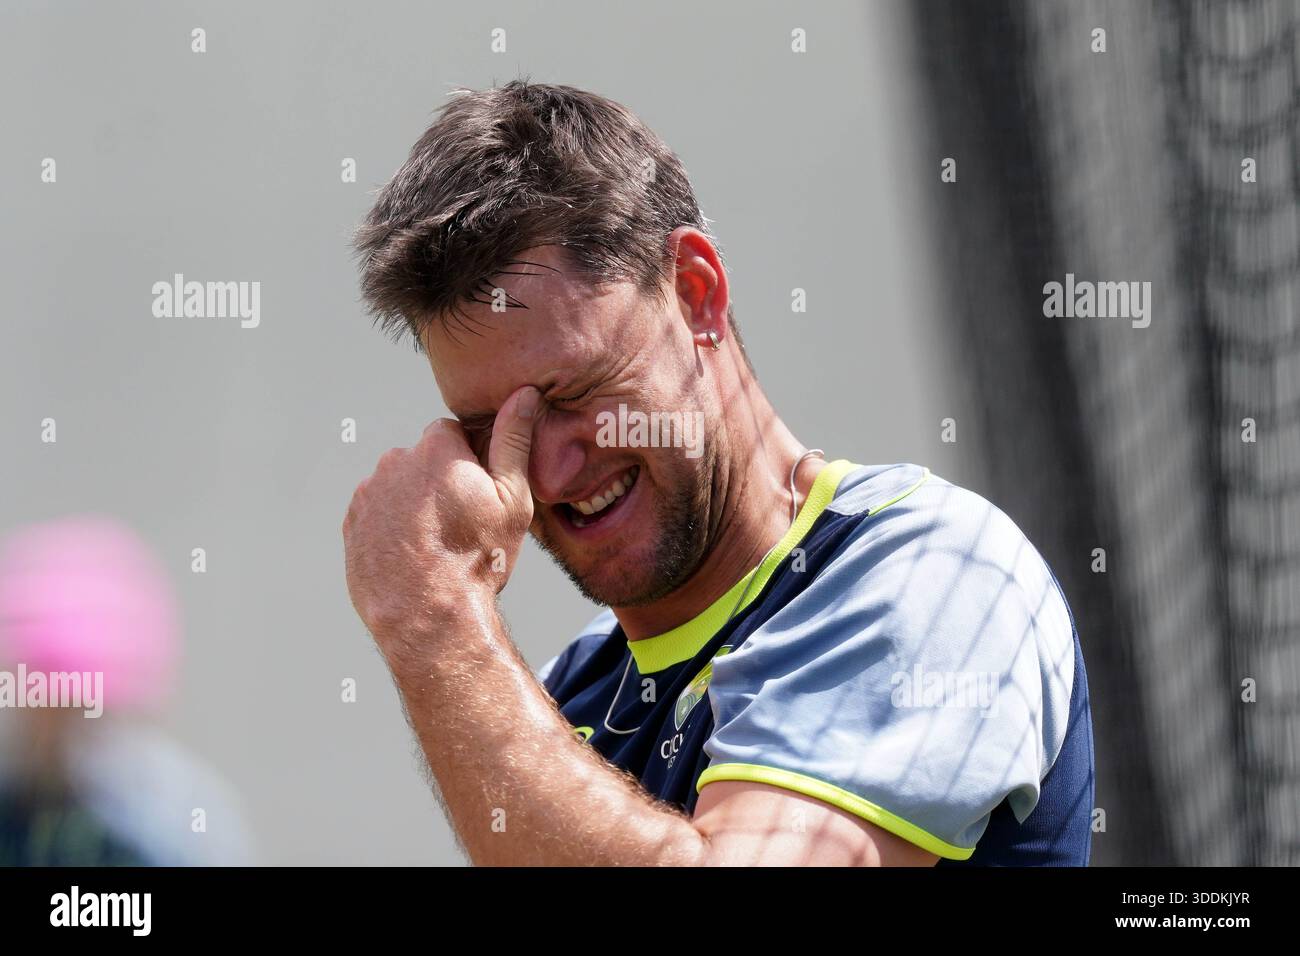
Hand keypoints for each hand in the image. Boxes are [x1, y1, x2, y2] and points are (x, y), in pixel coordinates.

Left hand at [342, 385, 540, 664]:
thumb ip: (513, 440)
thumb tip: (525, 394)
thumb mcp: (512, 500)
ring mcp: (368, 494)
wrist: (428, 616)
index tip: (477, 493)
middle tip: (459, 523)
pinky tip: (412, 553)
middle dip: (438, 481)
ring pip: (397, 486)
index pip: (451, 433)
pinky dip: (391, 525)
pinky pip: (376, 512)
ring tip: (435, 543)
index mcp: (436, 449)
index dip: (468, 461)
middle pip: (422, 459)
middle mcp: (394, 462)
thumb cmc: (478, 559)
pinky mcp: (352, 523)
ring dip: (413, 503)